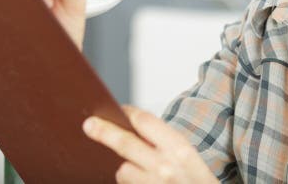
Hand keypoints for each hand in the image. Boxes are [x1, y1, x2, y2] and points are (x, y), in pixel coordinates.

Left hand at [82, 105, 218, 183]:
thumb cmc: (198, 183)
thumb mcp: (188, 156)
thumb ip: (163, 141)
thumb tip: (131, 126)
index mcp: (178, 149)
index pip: (144, 121)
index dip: (127, 113)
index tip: (118, 110)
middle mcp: (164, 167)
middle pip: (125, 143)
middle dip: (104, 132)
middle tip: (89, 125)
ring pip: (123, 170)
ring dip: (125, 167)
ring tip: (140, 170)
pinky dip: (130, 182)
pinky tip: (140, 180)